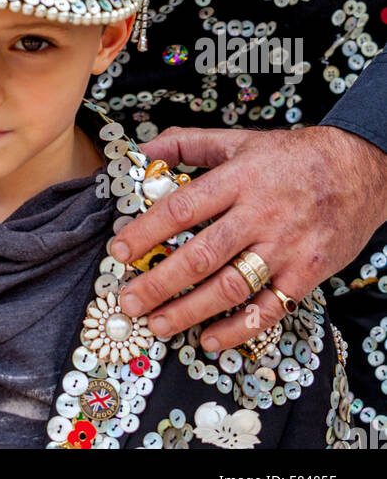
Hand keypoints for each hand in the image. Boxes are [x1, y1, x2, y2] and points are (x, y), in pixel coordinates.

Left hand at [108, 124, 386, 351]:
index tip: (120, 249)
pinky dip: (237, 329)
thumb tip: (143, 150)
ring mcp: (285, 247)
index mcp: (239, 178)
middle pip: (201, 255)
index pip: (183, 208)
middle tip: (129, 300)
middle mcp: (260, 214)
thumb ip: (188, 143)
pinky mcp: (306, 273)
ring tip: (157, 324)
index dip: (148, 231)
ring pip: (230, 287)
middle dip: (159, 282)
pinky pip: (268, 309)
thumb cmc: (292, 155)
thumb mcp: (239, 139)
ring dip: (189, 311)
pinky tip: (208, 338)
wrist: (359, 168)